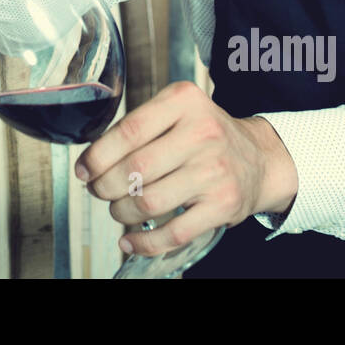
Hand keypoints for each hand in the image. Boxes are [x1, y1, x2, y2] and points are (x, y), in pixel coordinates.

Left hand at [75, 81, 298, 256]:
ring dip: (121, 212)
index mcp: (184, 101)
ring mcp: (214, 171)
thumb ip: (139, 127)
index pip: (129, 130)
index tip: (84, 169)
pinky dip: (144, 242)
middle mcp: (202, 133)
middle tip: (98, 190)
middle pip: (135, 169)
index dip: (97, 155)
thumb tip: (91, 160)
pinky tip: (130, 240)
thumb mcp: (178, 111)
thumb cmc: (206, 134)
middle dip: (105, 186)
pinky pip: (173, 232)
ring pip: (149, 202)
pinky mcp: (222, 206)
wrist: (260, 159)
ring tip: (117, 209)